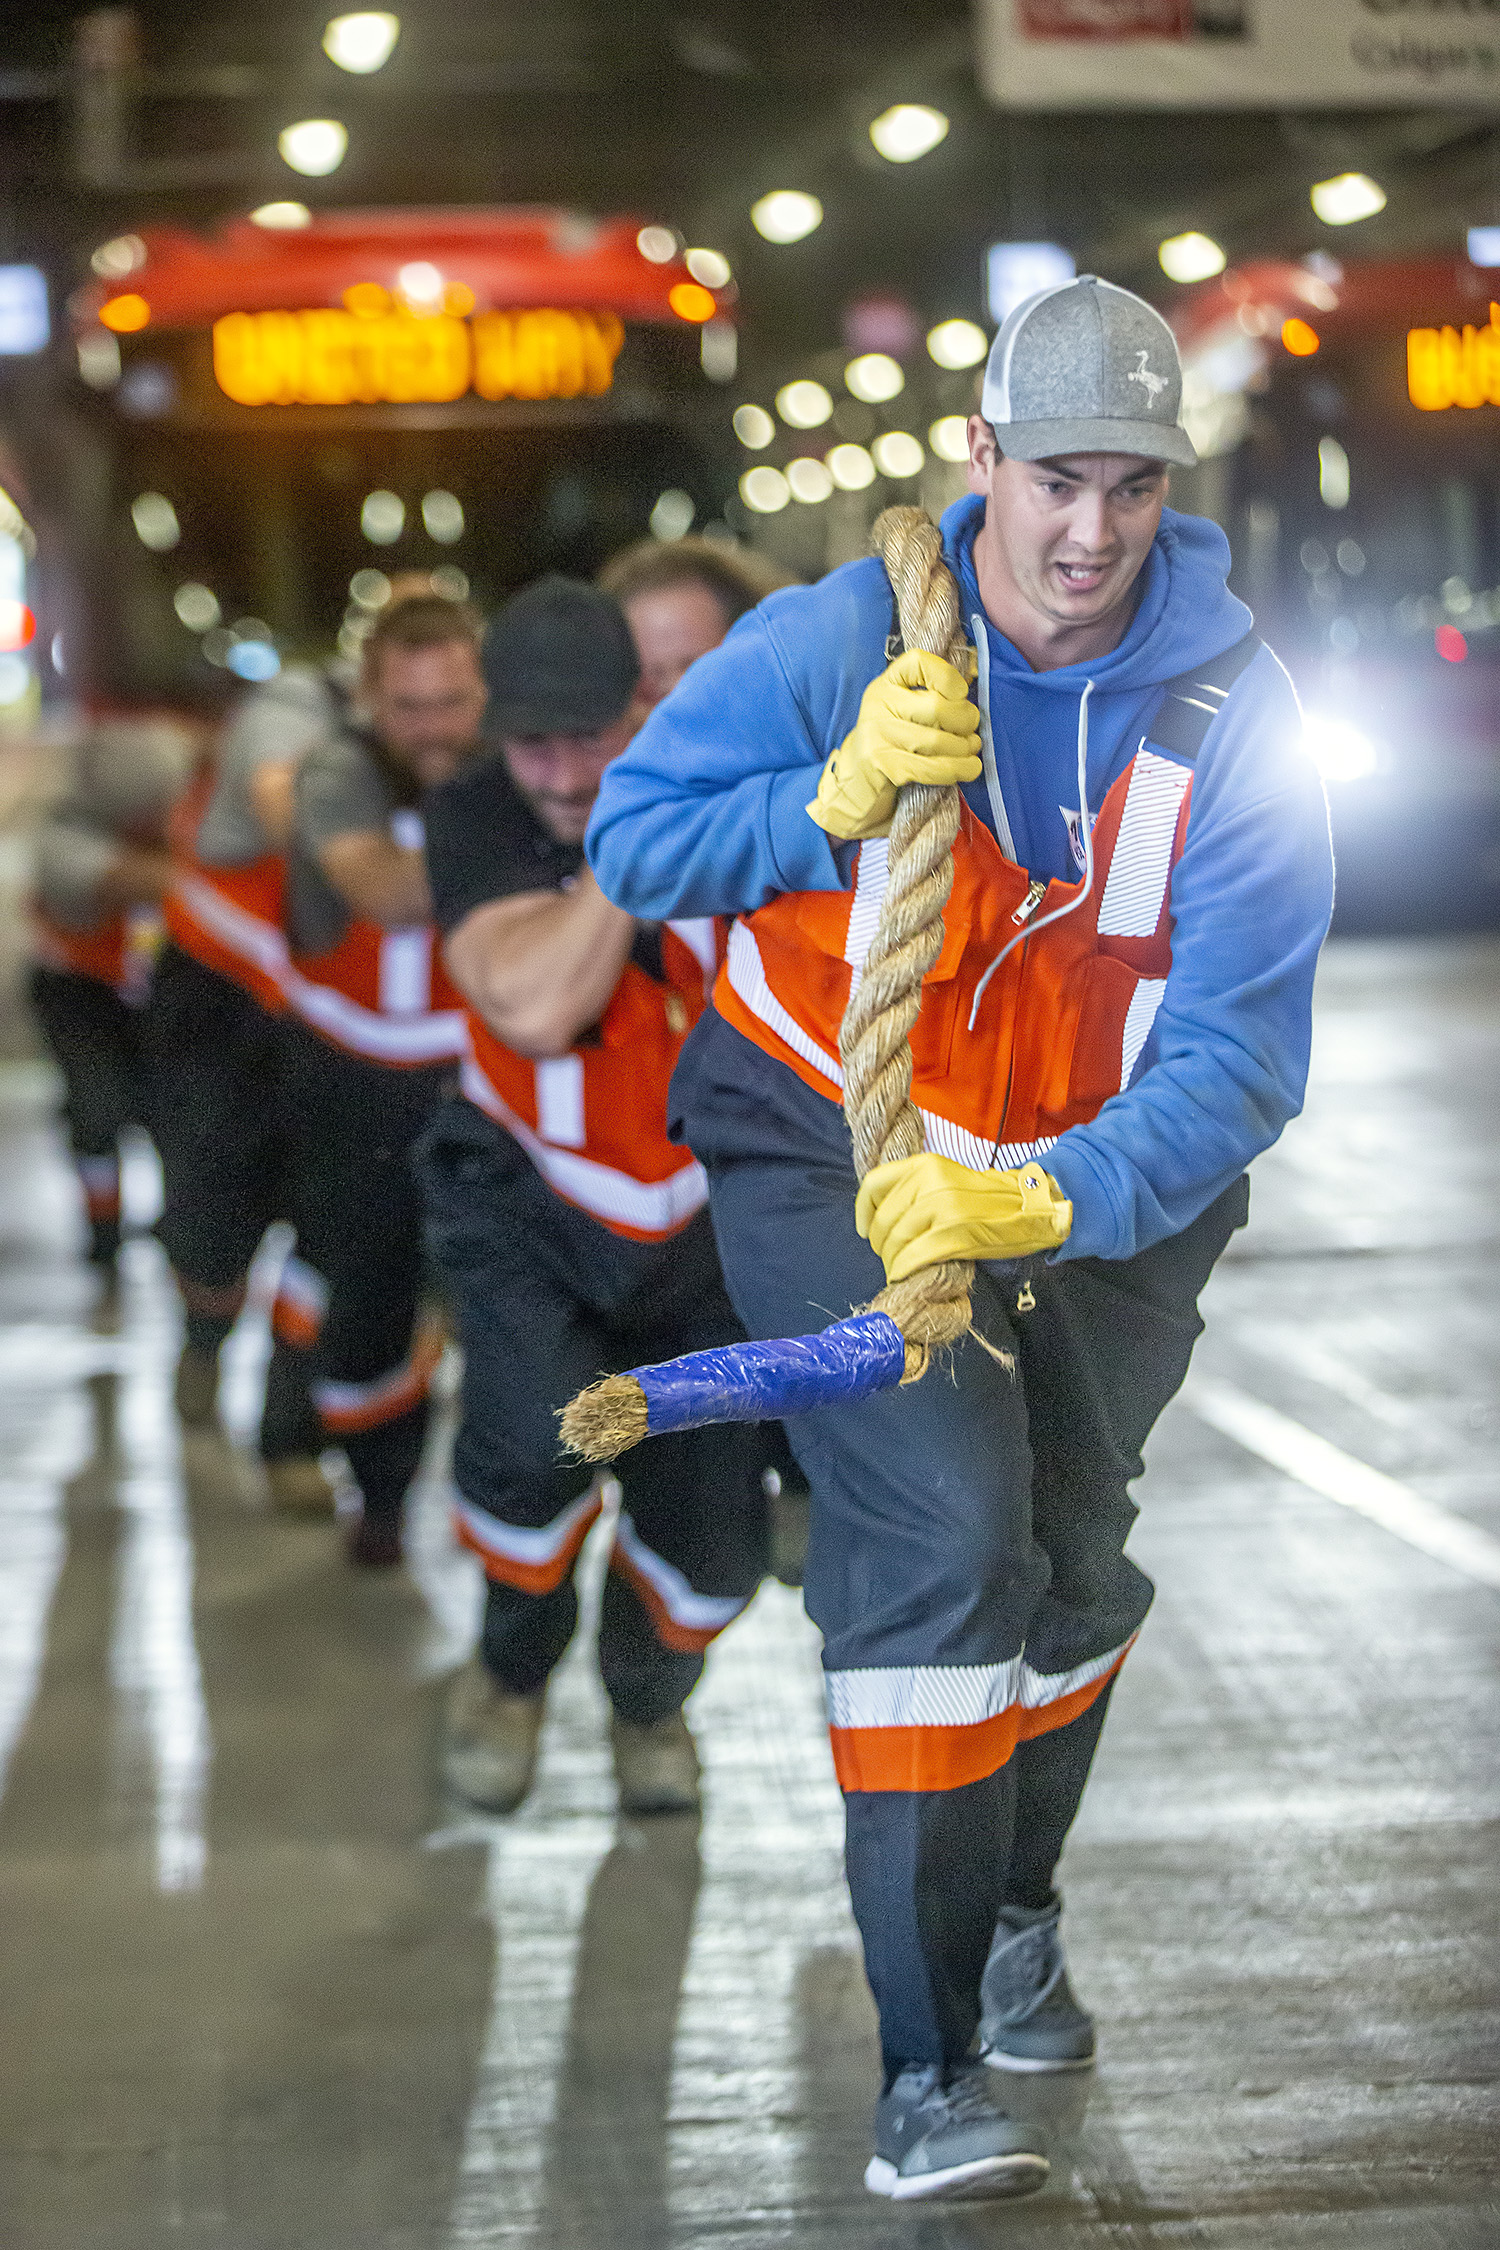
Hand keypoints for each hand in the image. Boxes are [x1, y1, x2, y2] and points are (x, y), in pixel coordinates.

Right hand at [807, 649, 981, 841]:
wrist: (856, 784)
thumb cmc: (892, 744)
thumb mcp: (903, 710)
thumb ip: (931, 695)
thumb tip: (971, 697)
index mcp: (886, 684)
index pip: (918, 662)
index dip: (948, 677)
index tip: (960, 694)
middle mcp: (879, 704)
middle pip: (938, 707)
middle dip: (966, 722)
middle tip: (970, 733)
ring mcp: (878, 735)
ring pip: (938, 741)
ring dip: (964, 750)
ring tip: (970, 753)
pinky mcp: (884, 765)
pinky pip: (932, 768)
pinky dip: (957, 770)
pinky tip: (967, 769)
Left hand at [855, 1153, 1071, 1283]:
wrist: (1033, 1208)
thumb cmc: (988, 1200)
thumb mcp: (947, 1179)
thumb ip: (915, 1189)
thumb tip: (881, 1216)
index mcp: (926, 1164)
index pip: (873, 1185)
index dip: (863, 1213)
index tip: (865, 1230)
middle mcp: (930, 1182)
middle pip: (883, 1220)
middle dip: (881, 1246)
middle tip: (890, 1258)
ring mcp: (942, 1208)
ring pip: (895, 1241)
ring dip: (893, 1262)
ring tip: (900, 1269)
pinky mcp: (954, 1234)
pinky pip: (913, 1257)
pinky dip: (905, 1271)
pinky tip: (908, 1275)